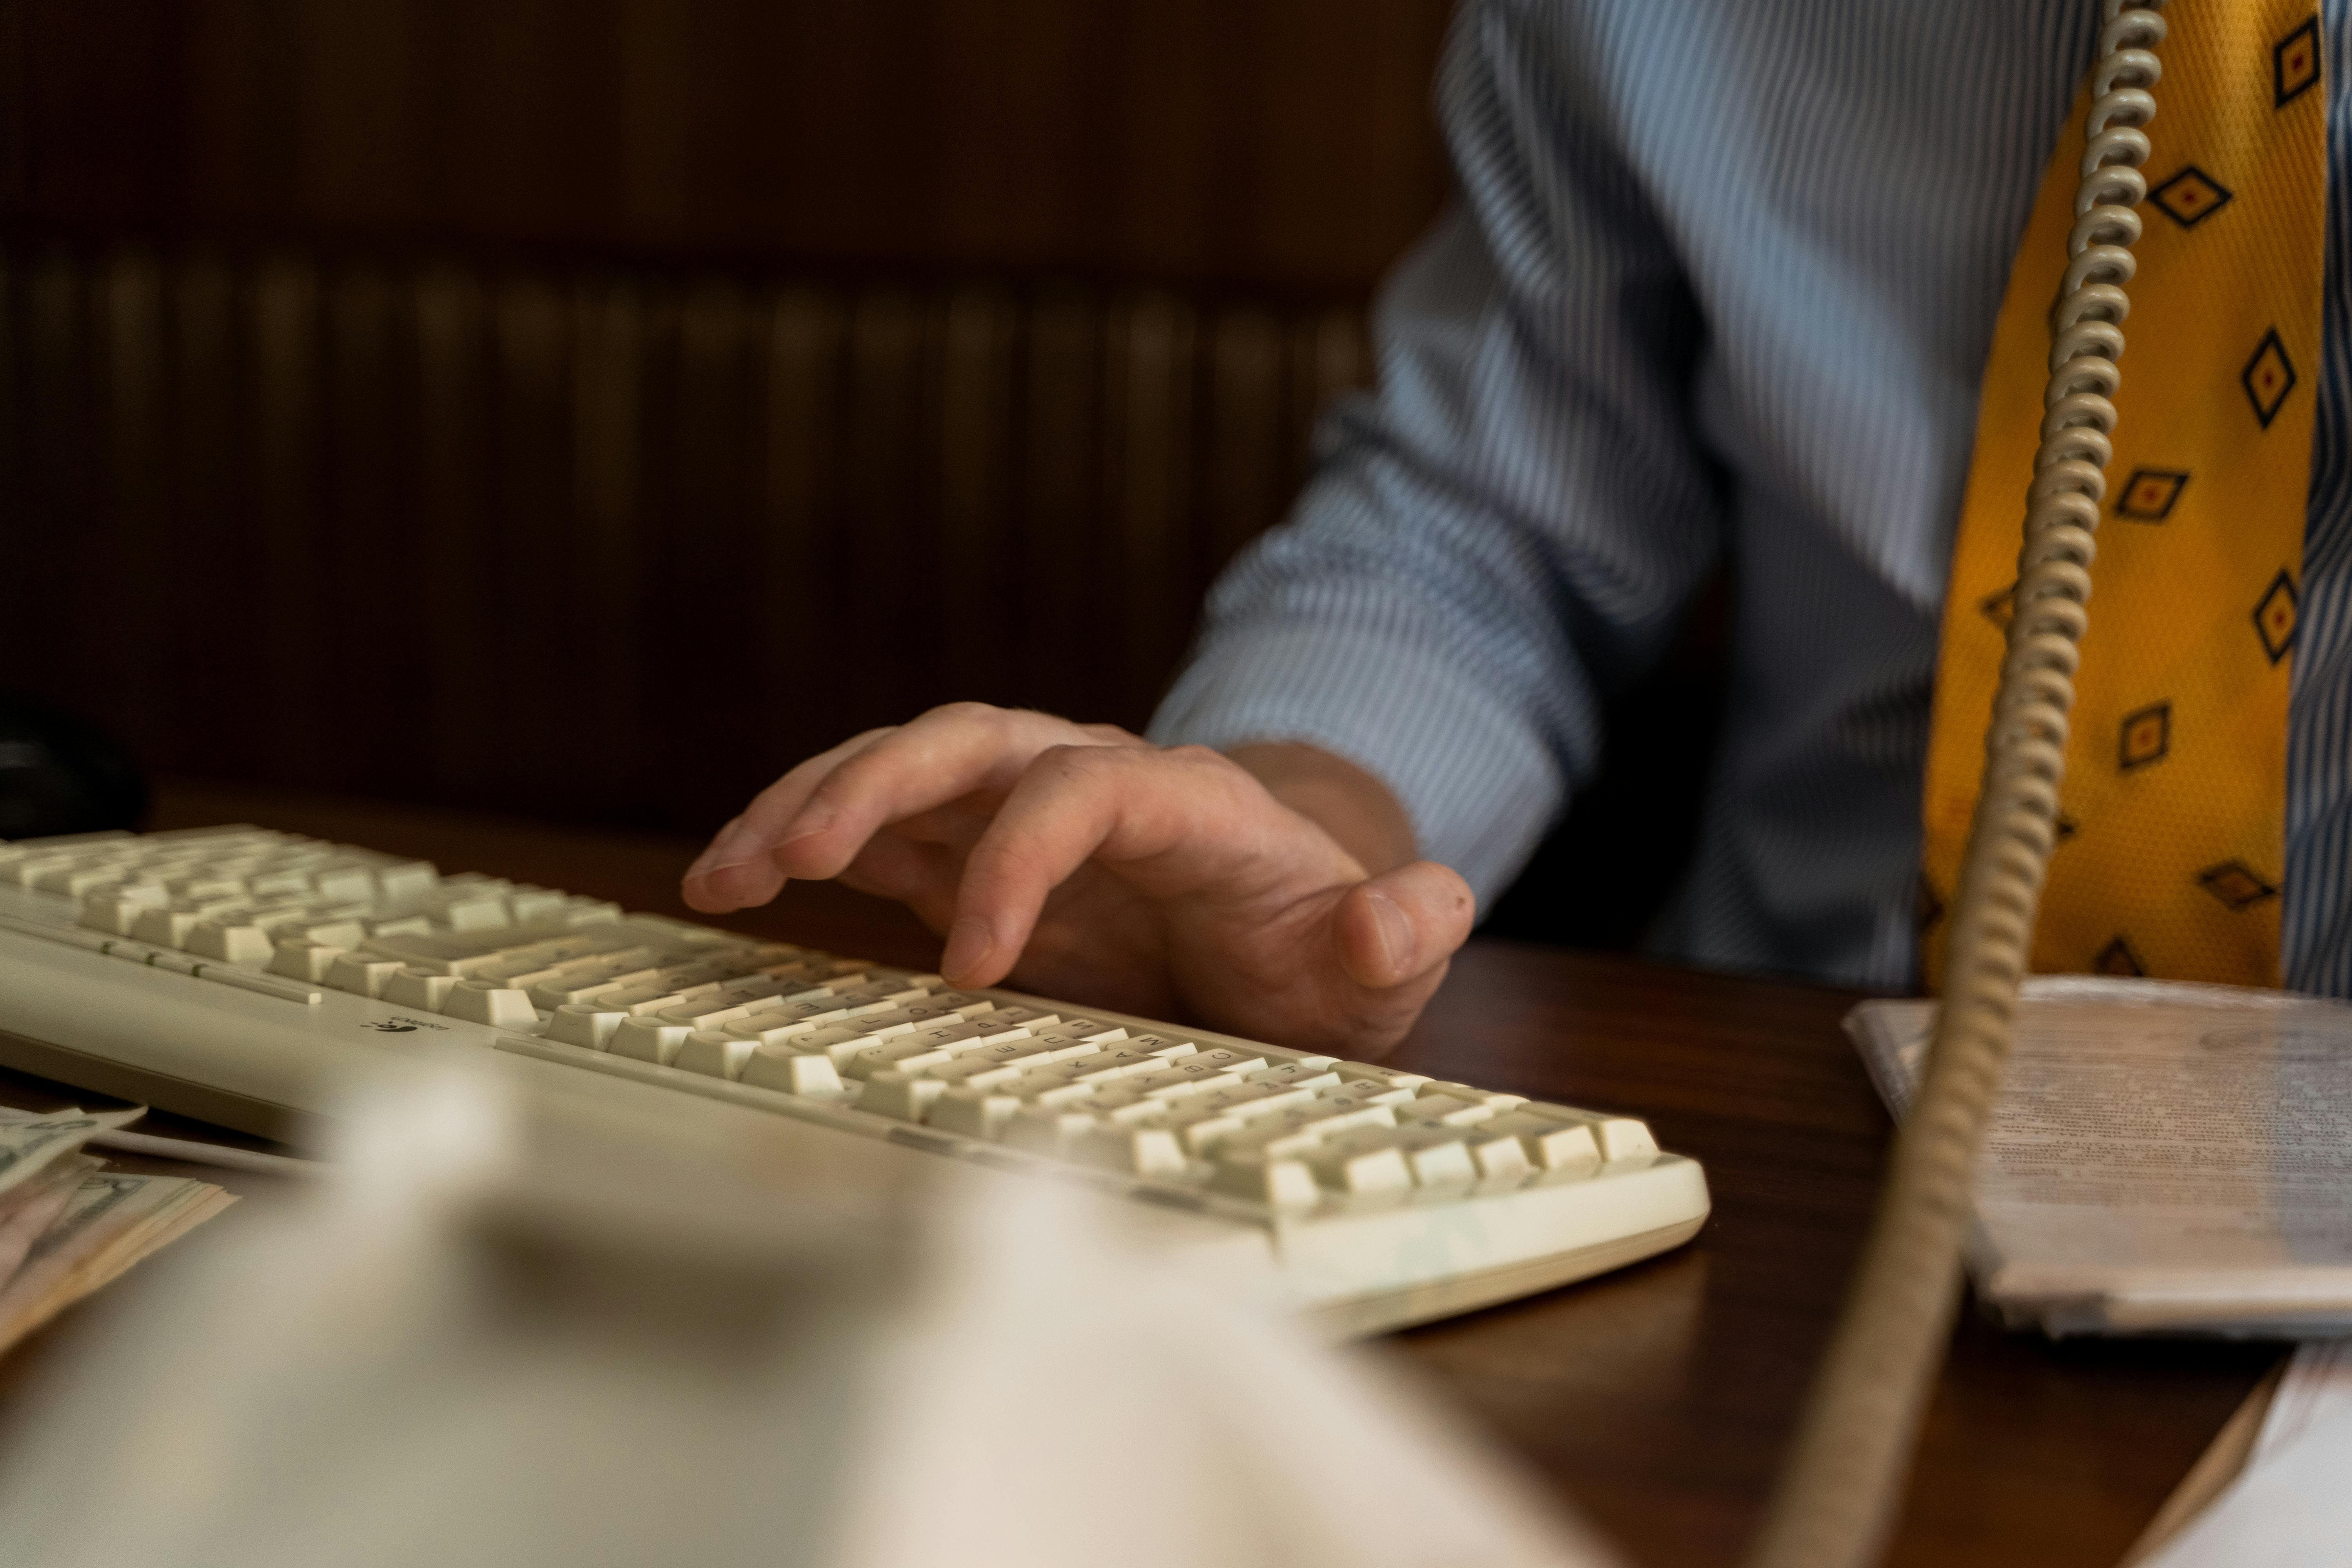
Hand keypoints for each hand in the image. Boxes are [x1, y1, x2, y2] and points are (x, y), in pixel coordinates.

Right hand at [680, 704, 1475, 1055]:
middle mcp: (1086, 780)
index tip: (971, 971)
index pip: (1083, 788)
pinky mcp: (972, 858)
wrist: (1282, 933)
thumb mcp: (1378, 957)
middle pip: (970, 740)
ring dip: (811, 807)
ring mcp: (1018, 813)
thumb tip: (1403, 914)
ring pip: (903, 770)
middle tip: (793, 853)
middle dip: (877, 784)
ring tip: (721, 869)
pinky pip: (878, 833)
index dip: (1019, 861)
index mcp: (1183, 802)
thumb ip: (1403, 931)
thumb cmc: (1317, 948)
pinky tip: (732, 881)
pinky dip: (805, 845)